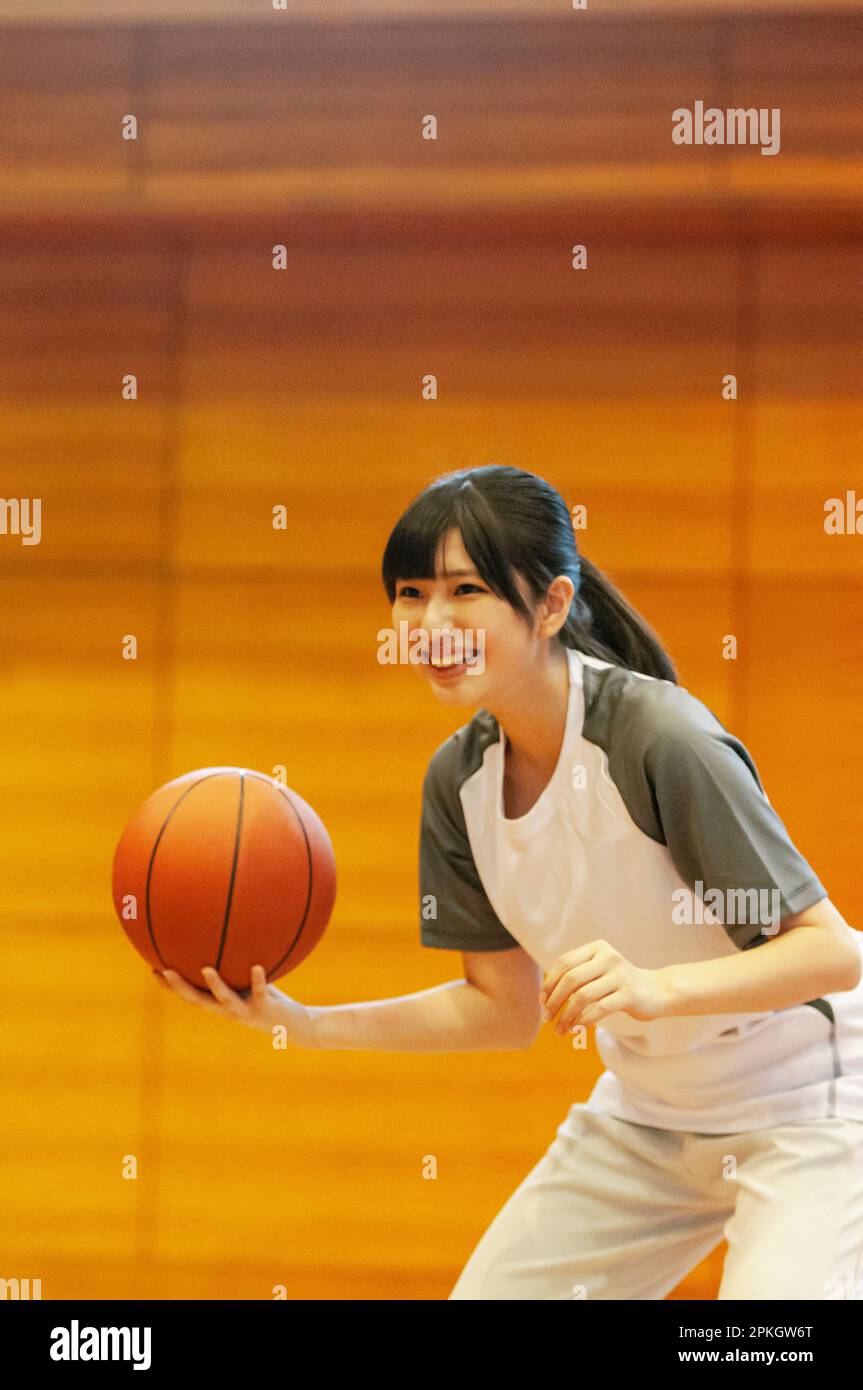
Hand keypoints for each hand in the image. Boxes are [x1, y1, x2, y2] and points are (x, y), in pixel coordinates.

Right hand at [154, 963, 314, 1044]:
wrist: (294, 1026)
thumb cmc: (269, 1001)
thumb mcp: (249, 983)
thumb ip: (237, 968)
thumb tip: (226, 940)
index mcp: (221, 1004)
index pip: (190, 995)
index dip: (170, 986)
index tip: (153, 969)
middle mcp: (229, 1010)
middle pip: (198, 1000)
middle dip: (180, 987)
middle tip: (164, 970)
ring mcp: (246, 1011)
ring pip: (225, 1000)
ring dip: (214, 985)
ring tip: (206, 969)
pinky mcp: (265, 1009)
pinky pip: (260, 992)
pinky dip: (258, 979)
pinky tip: (257, 966)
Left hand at [539, 939, 669, 1032]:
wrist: (657, 991)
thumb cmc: (618, 984)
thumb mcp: (598, 973)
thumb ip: (576, 978)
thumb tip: (545, 997)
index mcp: (597, 948)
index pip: (565, 962)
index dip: (549, 982)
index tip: (542, 1001)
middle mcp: (608, 957)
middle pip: (571, 979)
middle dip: (555, 1000)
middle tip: (547, 1017)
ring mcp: (620, 975)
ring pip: (583, 996)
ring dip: (567, 1015)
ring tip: (560, 1029)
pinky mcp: (629, 994)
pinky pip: (600, 1009)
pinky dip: (584, 1020)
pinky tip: (578, 1029)